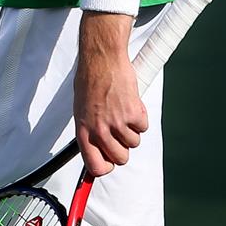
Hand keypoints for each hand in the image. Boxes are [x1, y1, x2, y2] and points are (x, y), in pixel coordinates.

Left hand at [73, 12, 147, 177]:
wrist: (102, 59)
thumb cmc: (90, 80)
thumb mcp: (82, 109)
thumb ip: (89, 131)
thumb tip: (96, 151)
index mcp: (84, 131)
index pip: (94, 166)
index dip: (105, 167)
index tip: (109, 162)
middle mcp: (99, 130)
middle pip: (121, 158)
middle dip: (123, 147)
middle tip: (120, 131)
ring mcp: (117, 122)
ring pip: (134, 142)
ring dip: (132, 129)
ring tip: (122, 110)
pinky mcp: (133, 113)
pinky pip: (143, 127)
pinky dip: (141, 117)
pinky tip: (130, 102)